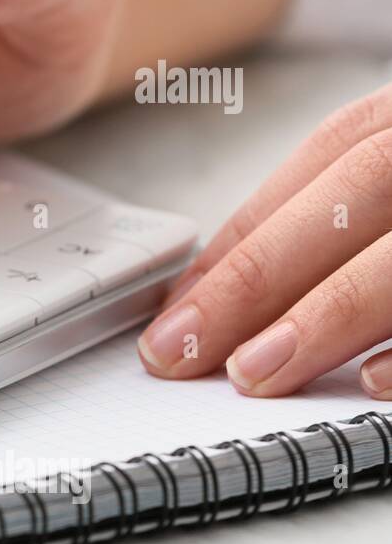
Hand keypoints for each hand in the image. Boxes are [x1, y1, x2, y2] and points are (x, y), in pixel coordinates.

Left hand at [138, 85, 391, 399]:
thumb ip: (354, 206)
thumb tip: (228, 288)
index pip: (326, 158)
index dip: (240, 237)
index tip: (172, 312)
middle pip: (359, 187)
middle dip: (257, 275)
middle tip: (179, 351)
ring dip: (326, 313)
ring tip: (254, 373)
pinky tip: (374, 385)